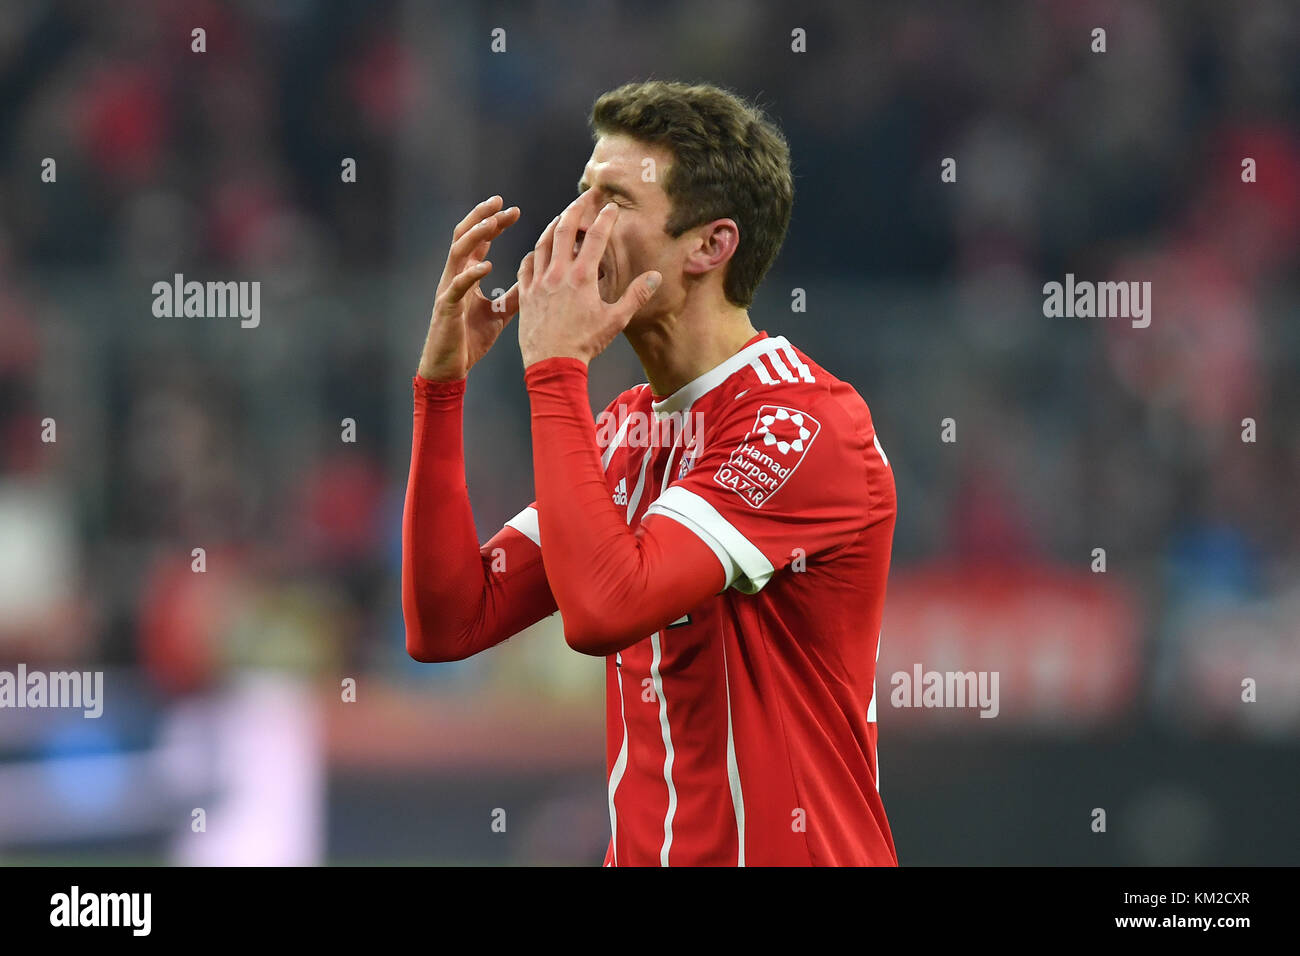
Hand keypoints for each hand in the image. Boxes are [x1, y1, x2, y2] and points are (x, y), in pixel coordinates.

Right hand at [418, 196, 521, 381]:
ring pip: (457, 253)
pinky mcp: (446, 308)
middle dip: (483, 218)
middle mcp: (455, 276)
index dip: (494, 223)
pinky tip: (486, 265)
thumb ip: (515, 296)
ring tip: (492, 223)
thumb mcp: (500, 313)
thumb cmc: (470, 340)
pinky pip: (456, 286)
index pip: (479, 241)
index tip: (513, 210)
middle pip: (465, 237)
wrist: (449, 368)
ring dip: (475, 236)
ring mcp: (448, 290)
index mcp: (467, 276)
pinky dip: (470, 274)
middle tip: (501, 204)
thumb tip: (536, 281)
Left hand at [516, 198, 660, 367]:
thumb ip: (635, 296)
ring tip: (562, 217)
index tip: (612, 206)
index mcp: (582, 276)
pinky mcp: (526, 293)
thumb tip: (655, 277)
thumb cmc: (585, 343)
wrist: (552, 364)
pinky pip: (527, 264)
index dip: (605, 218)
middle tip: (586, 195)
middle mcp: (558, 273)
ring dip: (554, 225)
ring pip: (543, 242)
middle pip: (565, 228)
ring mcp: (539, 281)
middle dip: (577, 207)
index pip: (596, 237)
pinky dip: (534, 253)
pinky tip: (539, 251)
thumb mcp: (615, 320)